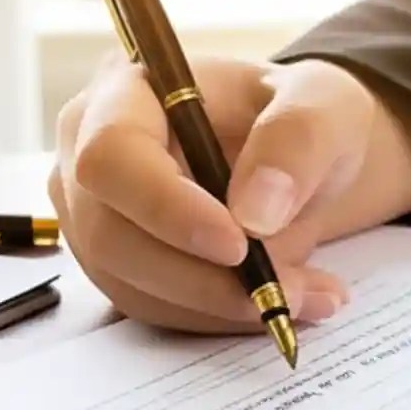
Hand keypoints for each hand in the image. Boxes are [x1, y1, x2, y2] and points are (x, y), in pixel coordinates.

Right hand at [49, 53, 410, 333]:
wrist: (296, 158)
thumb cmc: (297, 118)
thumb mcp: (322, 107)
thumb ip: (296, 141)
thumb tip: (256, 212)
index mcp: (126, 92)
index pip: (111, 155)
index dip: (165, 208)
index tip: (238, 245)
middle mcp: (88, 154)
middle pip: (110, 234)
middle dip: (201, 277)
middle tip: (288, 290)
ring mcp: (94, 216)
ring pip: (132, 284)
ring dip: (221, 305)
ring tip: (307, 295)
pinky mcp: (117, 266)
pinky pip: (155, 308)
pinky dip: (221, 317)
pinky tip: (283, 301)